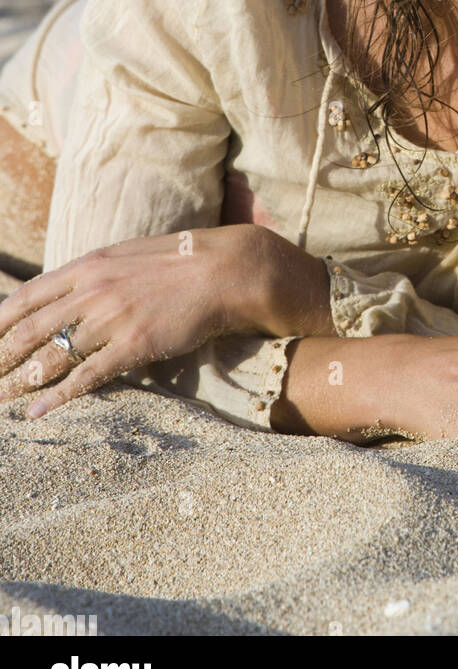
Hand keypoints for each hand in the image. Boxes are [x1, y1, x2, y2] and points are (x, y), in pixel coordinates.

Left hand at [0, 224, 331, 419]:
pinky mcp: (134, 344)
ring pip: (51, 356)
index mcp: (88, 265)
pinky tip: (37, 412)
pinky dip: (57, 397)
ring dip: (19, 382)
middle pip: (30, 330)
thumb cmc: (179, 263)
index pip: (27, 296)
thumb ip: (95, 274)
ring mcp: (112, 318)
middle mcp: (93, 290)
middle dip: (0, 359)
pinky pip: (87, 376)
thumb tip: (69, 293)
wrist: (224, 270)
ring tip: (0, 401)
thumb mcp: (127, 256)